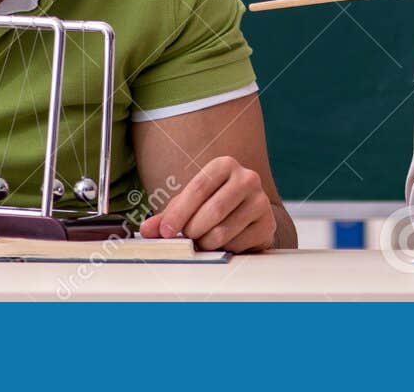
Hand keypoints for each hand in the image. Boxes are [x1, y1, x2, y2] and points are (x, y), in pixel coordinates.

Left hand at [138, 155, 276, 252]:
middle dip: (192, 230)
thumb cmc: (213, 204)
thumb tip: (146, 229)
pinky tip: (222, 242)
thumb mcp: (190, 204)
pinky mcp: (267, 223)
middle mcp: (247, 178)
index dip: (178, 213)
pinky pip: (238, 243)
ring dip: (206, 242)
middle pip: (212, 211)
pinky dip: (224, 248)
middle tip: (186, 237)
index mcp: (225, 165)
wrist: (247, 213)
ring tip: (202, 240)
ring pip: (224, 230)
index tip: (165, 231)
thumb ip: (167, 215)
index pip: (198, 188)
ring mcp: (260, 200)